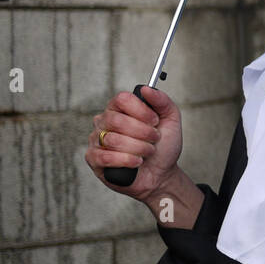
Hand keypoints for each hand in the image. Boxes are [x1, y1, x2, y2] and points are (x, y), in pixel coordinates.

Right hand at [85, 86, 181, 201]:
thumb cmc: (163, 147)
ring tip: (148, 152)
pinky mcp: (93, 159)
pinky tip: (137, 162)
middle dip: (143, 132)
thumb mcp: (171, 121)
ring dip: (138, 148)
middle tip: (155, 139)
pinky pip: (105, 157)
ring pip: (113, 140)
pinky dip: (126, 160)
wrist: (162, 174)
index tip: (155, 121)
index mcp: (120, 109)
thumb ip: (163, 102)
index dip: (141, 111)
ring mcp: (97, 140)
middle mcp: (104, 121)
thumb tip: (147, 89)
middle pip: (116, 120)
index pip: (122, 99)